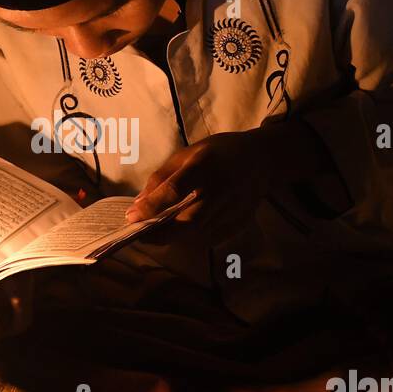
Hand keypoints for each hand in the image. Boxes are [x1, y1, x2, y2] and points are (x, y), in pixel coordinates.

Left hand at [126, 131, 274, 240]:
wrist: (261, 159)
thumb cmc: (217, 152)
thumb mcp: (186, 154)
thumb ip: (162, 177)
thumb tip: (139, 204)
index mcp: (206, 165)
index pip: (175, 190)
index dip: (152, 207)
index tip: (132, 217)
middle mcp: (222, 189)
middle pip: (188, 222)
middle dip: (160, 233)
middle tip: (140, 235)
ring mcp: (234, 209)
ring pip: (197, 234)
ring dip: (174, 237)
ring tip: (156, 234)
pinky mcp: (240, 223)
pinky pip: (210, 238)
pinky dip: (192, 238)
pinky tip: (182, 232)